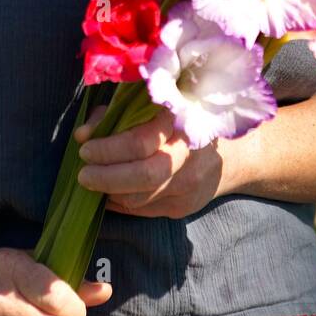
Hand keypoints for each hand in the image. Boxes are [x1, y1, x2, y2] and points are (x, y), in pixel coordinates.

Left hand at [73, 103, 237, 218]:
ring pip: (140, 199)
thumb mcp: (156, 105)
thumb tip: (84, 134)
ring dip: (110, 192)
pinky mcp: (185, 207)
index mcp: (183, 122)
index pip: (142, 142)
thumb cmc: (184, 119)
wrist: (232, 155)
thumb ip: (119, 114)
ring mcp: (190, 186)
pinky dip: (121, 203)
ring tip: (94, 180)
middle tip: (83, 174)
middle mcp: (191, 157)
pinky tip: (110, 192)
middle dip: (106, 177)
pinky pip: (144, 210)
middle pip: (143, 176)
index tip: (85, 146)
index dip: (108, 147)